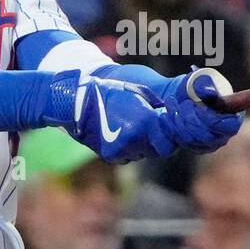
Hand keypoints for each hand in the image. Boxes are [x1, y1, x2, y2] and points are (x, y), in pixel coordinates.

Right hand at [45, 70, 175, 162]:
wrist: (78, 103)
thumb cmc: (111, 92)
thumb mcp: (139, 91)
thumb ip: (158, 106)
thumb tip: (171, 114)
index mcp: (146, 122)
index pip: (169, 143)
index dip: (171, 138)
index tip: (168, 130)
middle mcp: (136, 139)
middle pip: (158, 152)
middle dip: (159, 142)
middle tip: (152, 131)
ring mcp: (122, 150)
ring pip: (143, 155)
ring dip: (143, 146)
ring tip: (132, 129)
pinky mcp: (111, 156)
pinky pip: (128, 157)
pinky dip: (129, 149)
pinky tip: (120, 135)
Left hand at [159, 68, 243, 153]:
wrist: (179, 97)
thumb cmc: (195, 88)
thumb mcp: (199, 81)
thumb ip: (205, 85)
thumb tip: (210, 92)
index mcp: (232, 118)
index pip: (230, 127)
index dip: (213, 119)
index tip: (199, 107)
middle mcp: (222, 135)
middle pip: (207, 136)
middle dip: (191, 118)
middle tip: (184, 103)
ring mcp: (207, 144)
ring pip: (192, 139)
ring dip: (179, 120)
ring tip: (172, 103)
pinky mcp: (192, 147)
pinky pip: (181, 142)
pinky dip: (172, 126)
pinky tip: (167, 114)